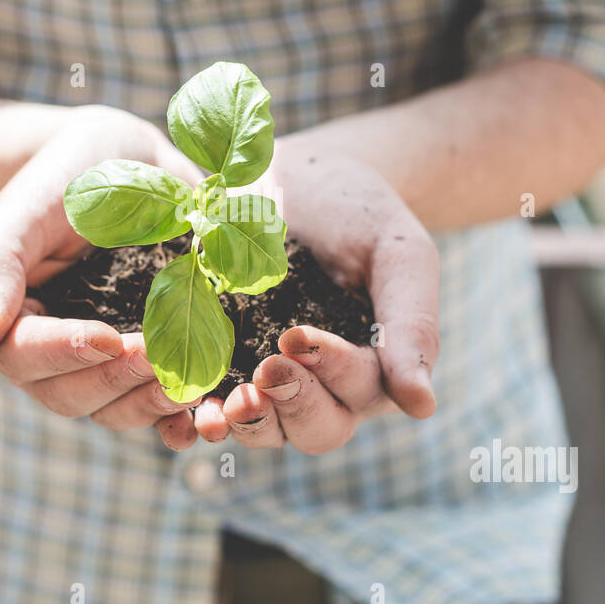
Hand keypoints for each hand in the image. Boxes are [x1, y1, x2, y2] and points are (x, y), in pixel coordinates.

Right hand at [0, 105, 203, 430]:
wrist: (120, 159)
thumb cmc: (68, 170)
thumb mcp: (30, 200)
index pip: (21, 351)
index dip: (66, 351)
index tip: (111, 338)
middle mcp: (36, 353)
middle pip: (67, 392)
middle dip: (117, 379)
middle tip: (163, 358)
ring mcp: (86, 365)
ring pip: (108, 408)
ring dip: (149, 404)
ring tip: (193, 386)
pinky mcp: (130, 365)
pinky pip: (145, 404)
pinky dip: (173, 414)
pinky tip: (204, 411)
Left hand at [182, 136, 439, 454]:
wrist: (291, 173)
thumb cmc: (356, 209)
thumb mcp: (396, 251)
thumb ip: (412, 321)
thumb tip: (422, 405)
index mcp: (375, 366)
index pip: (362, 391)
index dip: (333, 372)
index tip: (299, 334)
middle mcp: (322, 386)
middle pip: (315, 429)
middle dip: (291, 406)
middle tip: (266, 370)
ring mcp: (266, 380)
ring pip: (264, 430)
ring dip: (244, 425)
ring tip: (220, 408)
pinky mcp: (216, 366)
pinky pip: (209, 410)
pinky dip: (194, 421)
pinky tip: (182, 412)